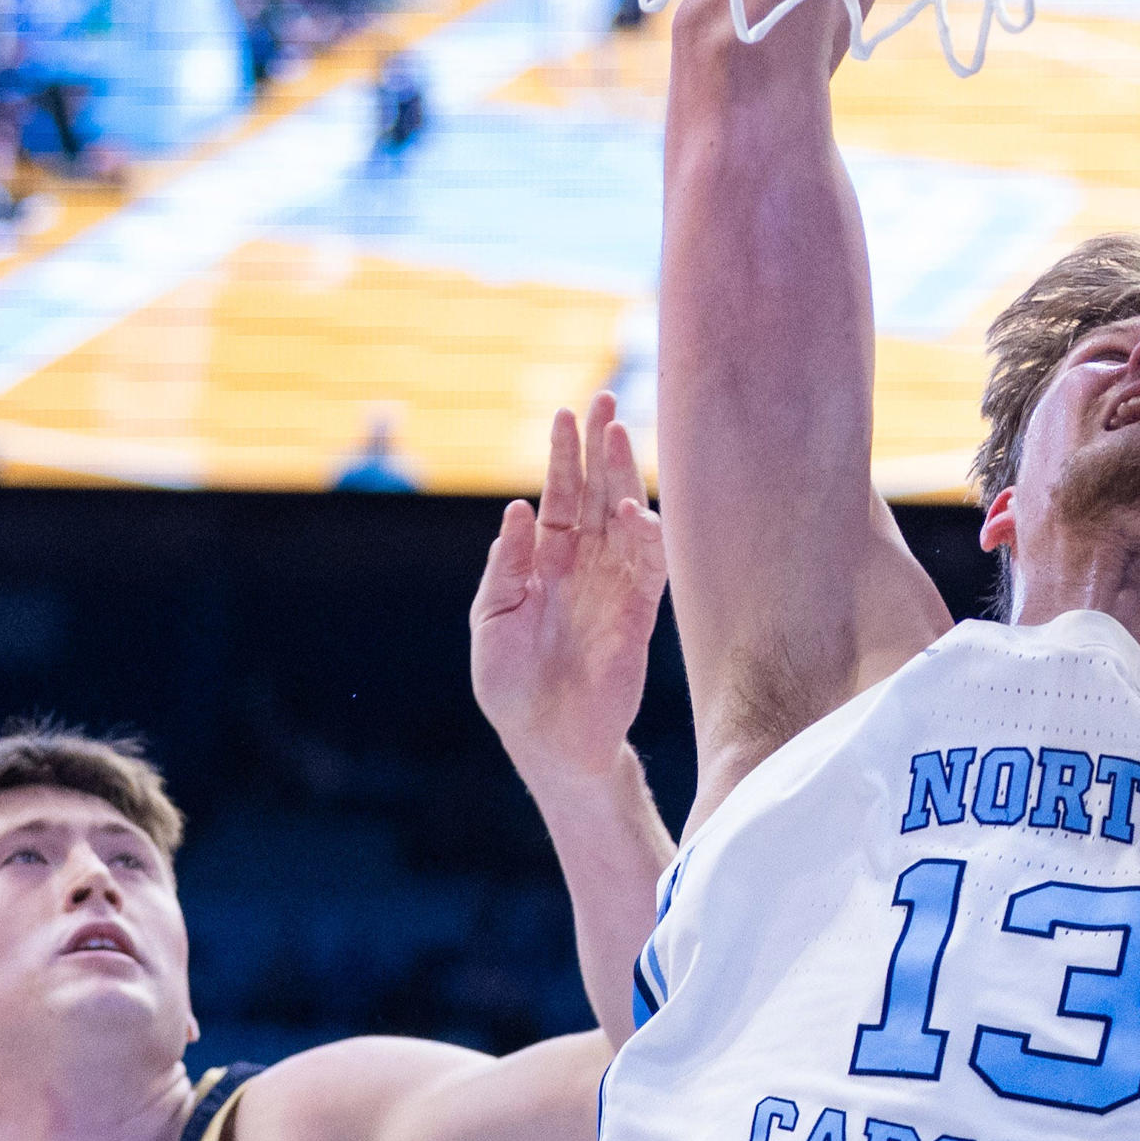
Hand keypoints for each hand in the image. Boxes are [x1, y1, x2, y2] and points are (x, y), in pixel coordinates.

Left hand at [470, 394, 667, 790]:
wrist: (547, 740)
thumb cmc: (510, 685)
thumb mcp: (491, 620)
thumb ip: (506, 566)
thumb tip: (517, 509)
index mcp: (544, 563)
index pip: (557, 497)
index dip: (561, 457)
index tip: (565, 414)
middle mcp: (582, 566)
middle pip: (594, 494)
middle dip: (598, 448)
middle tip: (605, 399)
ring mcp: (613, 586)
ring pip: (623, 519)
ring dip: (622, 477)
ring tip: (618, 434)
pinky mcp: (639, 614)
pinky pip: (648, 567)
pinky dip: (645, 536)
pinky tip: (633, 509)